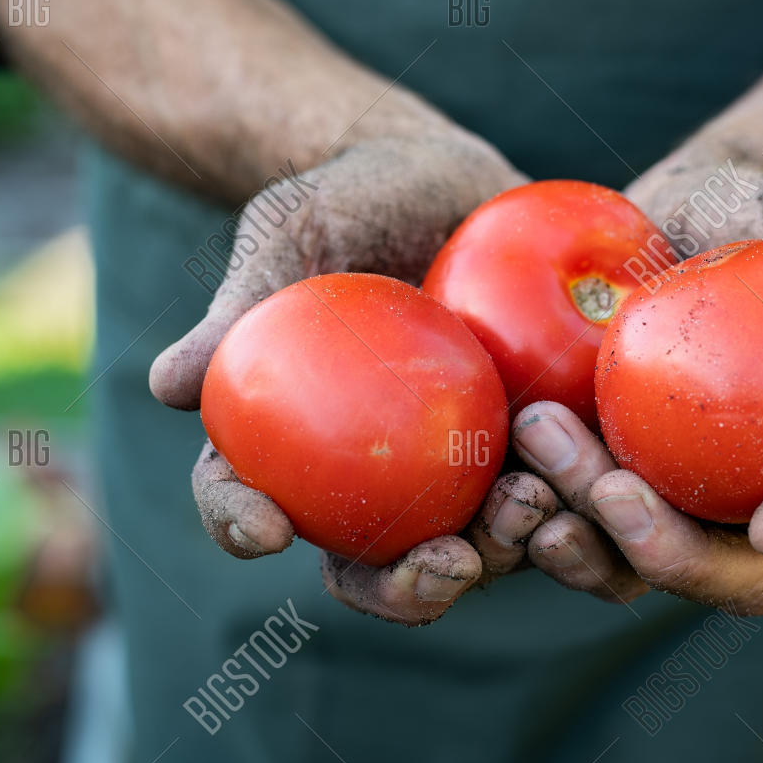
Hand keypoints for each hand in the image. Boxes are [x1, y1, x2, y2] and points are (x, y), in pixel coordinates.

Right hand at [150, 133, 549, 624]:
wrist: (445, 174)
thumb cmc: (348, 198)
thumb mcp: (290, 230)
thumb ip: (243, 302)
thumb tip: (168, 383)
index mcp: (289, 443)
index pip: (245, 498)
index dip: (239, 525)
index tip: (264, 528)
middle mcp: (367, 478)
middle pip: (370, 567)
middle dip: (406, 589)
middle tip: (445, 562)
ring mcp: (451, 471)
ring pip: (470, 548)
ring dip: (502, 551)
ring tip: (530, 503)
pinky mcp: (527, 447)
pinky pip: (549, 492)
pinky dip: (569, 500)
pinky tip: (593, 478)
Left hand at [506, 161, 762, 614]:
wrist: (673, 220)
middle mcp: (749, 505)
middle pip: (729, 574)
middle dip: (674, 555)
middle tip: (616, 493)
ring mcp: (668, 505)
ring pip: (634, 564)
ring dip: (586, 535)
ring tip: (539, 457)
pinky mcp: (595, 488)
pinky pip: (568, 526)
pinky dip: (533, 518)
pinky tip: (504, 474)